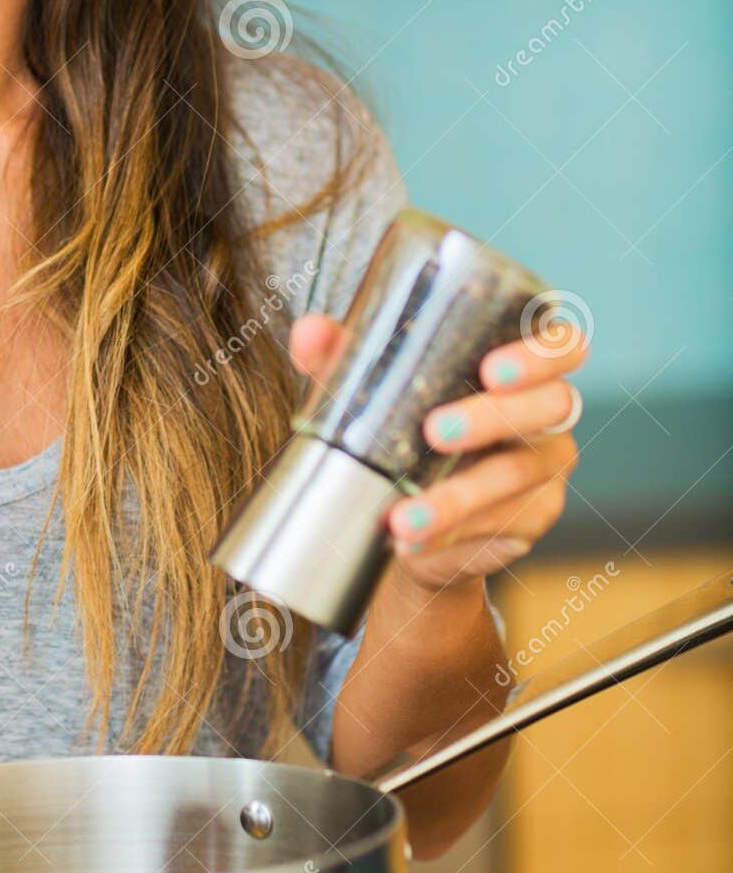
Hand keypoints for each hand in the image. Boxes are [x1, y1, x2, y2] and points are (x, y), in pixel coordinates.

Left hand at [289, 311, 587, 591]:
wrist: (406, 516)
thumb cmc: (400, 426)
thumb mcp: (370, 387)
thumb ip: (343, 355)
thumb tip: (309, 331)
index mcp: (520, 365)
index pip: (563, 344)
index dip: (542, 353)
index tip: (491, 369)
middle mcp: (547, 413)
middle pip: (550, 405)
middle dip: (493, 417)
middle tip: (434, 431)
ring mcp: (545, 468)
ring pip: (517, 475)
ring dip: (459, 496)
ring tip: (404, 514)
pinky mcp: (533, 518)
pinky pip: (500, 526)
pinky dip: (450, 534)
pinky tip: (409, 541)